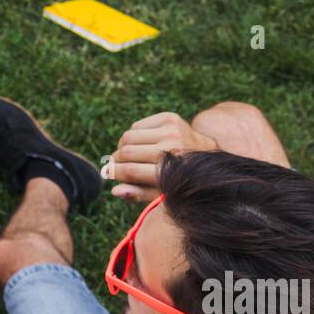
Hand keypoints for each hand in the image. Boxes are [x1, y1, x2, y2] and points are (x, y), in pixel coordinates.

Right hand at [102, 112, 218, 202]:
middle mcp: (171, 149)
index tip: (107, 174)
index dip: (114, 173)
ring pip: (128, 136)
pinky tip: (140, 144)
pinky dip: (133, 136)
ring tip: (127, 156)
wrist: (206, 154)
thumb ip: (138, 194)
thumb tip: (114, 191)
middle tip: (115, 165)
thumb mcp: (160, 195)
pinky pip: (137, 126)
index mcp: (170, 172)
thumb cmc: (178, 180)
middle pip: (126, 152)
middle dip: (115, 160)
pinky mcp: (170, 118)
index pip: (130, 171)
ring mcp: (171, 131)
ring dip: (122, 147)